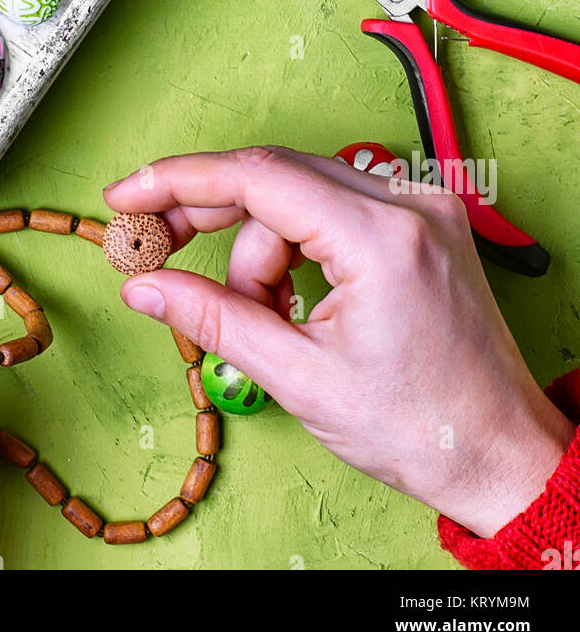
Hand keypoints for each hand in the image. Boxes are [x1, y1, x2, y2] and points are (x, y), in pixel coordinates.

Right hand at [105, 146, 574, 536]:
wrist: (502, 455)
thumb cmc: (423, 428)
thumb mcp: (301, 379)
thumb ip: (214, 320)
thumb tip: (146, 286)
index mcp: (382, 238)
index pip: (258, 176)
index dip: (179, 181)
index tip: (128, 194)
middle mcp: (408, 204)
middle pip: (274, 176)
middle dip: (210, 215)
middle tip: (155, 248)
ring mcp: (420, 208)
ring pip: (299, 193)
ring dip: (261, 250)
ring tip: (264, 317)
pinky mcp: (421, 222)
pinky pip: (332, 208)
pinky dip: (296, 248)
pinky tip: (293, 300)